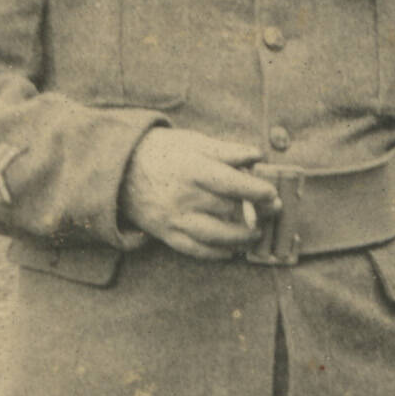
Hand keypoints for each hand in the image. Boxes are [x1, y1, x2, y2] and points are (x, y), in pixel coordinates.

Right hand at [121, 129, 278, 259]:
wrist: (121, 170)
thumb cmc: (162, 152)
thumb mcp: (193, 142)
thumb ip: (226, 151)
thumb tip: (257, 155)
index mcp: (191, 169)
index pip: (231, 183)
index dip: (256, 190)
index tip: (272, 193)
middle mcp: (183, 196)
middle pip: (228, 210)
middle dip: (256, 213)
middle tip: (274, 211)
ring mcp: (174, 218)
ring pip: (215, 235)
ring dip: (241, 238)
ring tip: (256, 233)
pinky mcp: (166, 234)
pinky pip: (195, 250)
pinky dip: (217, 253)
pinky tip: (232, 250)